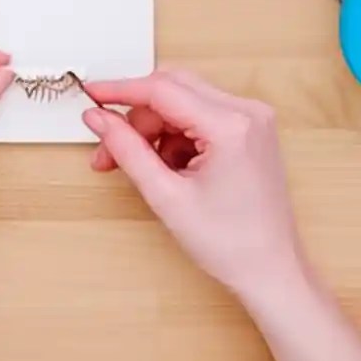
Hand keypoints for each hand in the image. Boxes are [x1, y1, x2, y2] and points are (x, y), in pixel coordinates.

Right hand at [82, 71, 304, 302]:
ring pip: (183, 102)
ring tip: (138, 168)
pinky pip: (199, 117)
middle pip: (172, 89)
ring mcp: (252, 119)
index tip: (90, 95)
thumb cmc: (231, 244)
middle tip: (108, 149)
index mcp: (231, 125)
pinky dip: (174, 136)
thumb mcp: (166, 196)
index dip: (119, 91)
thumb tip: (98, 119)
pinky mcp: (250, 130)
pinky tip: (166, 169)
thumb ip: (127, 150)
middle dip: (135, 117)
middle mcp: (247, 112)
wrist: (271, 270)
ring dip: (153, 128)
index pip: (162, 89)